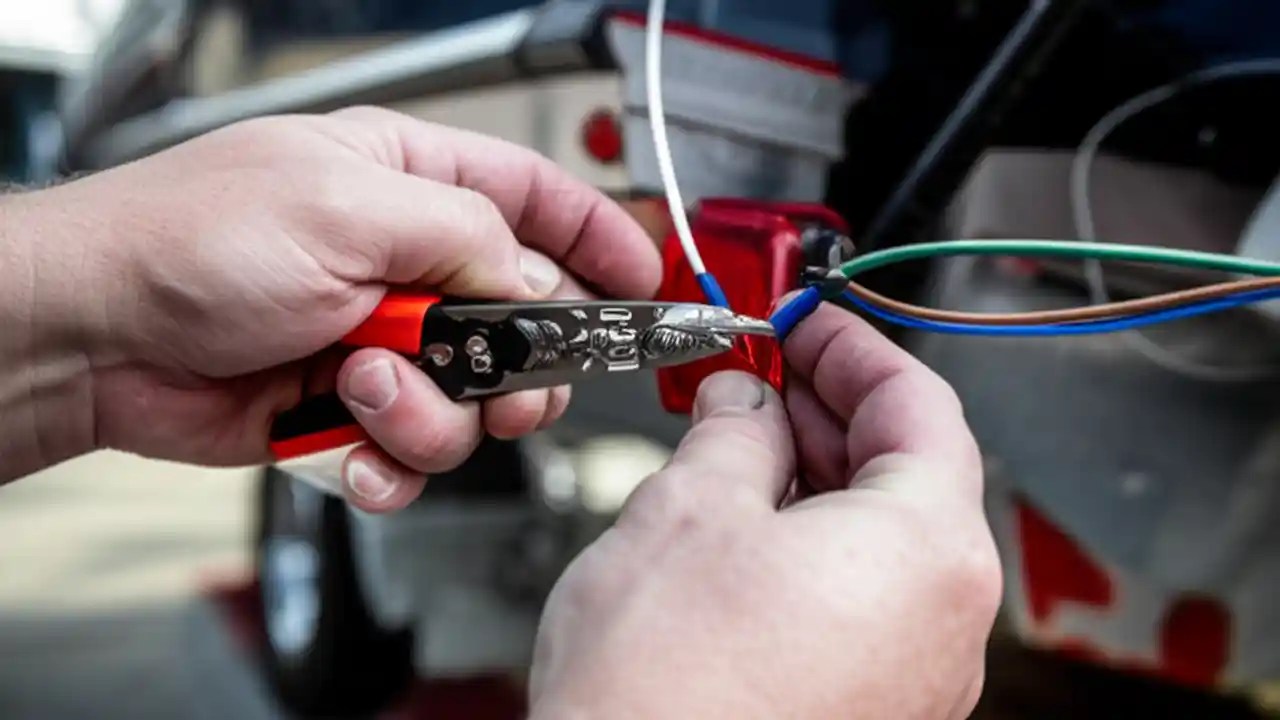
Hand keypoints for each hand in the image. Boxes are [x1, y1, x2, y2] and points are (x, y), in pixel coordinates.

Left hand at [1, 107, 659, 506]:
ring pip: (474, 402)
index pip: (534, 196)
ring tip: (361, 386)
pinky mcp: (351, 409)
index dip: (597, 236)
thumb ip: (465, 237)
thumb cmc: (188, 242)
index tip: (642, 280)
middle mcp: (402, 263)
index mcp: (407, 181)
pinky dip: (391, 463)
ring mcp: (381, 340)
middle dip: (519, 362)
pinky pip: (415, 454)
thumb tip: (535, 281)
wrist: (97, 339)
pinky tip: (349, 442)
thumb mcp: (346, 205)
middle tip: (500, 376)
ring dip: (431, 412)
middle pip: (523, 320)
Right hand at [528, 304, 1001, 718]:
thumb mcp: (690, 511)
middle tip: (761, 374)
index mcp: (929, 552)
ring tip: (739, 445)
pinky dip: (810, 546)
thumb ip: (733, 431)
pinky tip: (744, 530)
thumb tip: (741, 403)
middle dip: (828, 410)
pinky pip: (858, 600)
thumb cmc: (666, 698)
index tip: (805, 321)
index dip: (852, 346)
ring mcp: (912, 676)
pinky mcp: (869, 710)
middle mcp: (943, 622)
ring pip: (878, 539)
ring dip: (815, 477)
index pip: (920, 405)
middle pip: (907, 473)